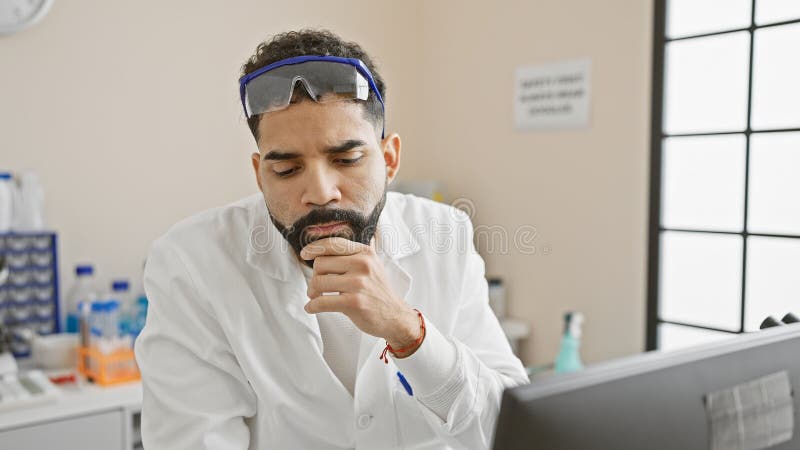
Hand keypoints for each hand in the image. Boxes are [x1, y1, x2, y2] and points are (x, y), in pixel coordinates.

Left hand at [301, 237, 421, 352]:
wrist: (394, 316)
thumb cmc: (378, 291)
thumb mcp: (373, 265)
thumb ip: (355, 252)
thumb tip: (336, 241)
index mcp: (365, 253)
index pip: (333, 244)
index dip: (314, 248)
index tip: (305, 254)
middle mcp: (362, 265)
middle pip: (320, 264)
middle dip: (314, 276)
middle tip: (317, 287)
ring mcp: (358, 284)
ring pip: (318, 282)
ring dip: (312, 292)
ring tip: (315, 297)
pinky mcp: (354, 303)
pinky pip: (322, 302)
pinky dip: (312, 306)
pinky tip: (312, 308)